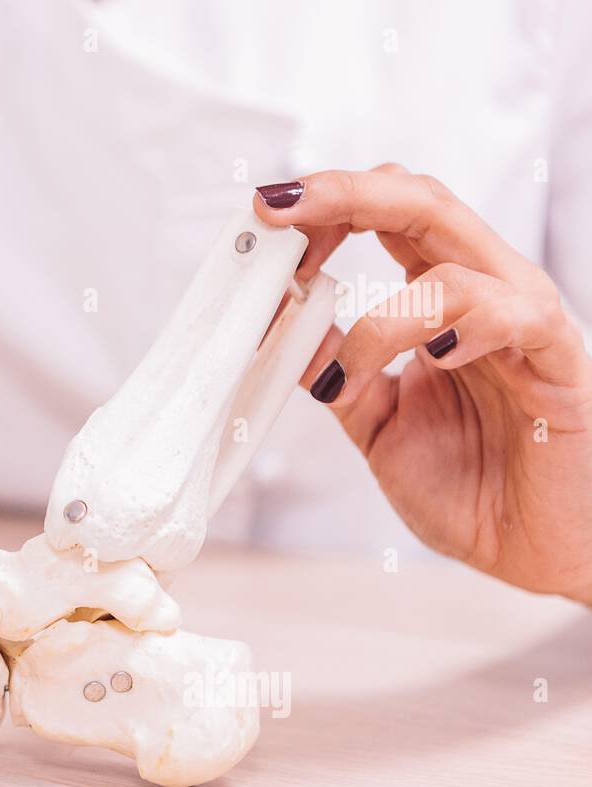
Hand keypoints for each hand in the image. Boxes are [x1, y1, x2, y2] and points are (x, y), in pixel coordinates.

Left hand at [254, 167, 591, 603]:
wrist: (533, 550)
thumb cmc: (471, 485)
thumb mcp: (378, 425)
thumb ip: (338, 373)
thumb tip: (284, 331)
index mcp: (439, 300)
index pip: (388, 215)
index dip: (326, 206)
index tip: (266, 219)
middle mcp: (484, 293)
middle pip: (421, 203)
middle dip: (343, 195)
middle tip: (278, 210)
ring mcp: (525, 322)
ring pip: (457, 262)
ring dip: (384, 312)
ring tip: (355, 368)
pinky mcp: (560, 362)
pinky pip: (517, 316)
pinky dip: (464, 326)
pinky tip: (437, 357)